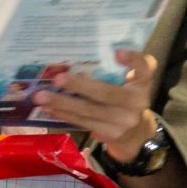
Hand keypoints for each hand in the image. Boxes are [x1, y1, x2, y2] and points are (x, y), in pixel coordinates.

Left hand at [34, 49, 161, 162]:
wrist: (136, 135)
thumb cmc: (128, 99)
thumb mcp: (133, 82)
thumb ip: (122, 67)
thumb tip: (90, 54)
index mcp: (142, 85)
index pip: (145, 69)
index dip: (133, 60)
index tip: (117, 52)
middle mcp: (136, 103)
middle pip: (107, 93)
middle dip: (80, 86)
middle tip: (57, 79)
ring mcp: (122, 122)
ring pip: (89, 112)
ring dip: (62, 104)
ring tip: (41, 96)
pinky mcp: (108, 134)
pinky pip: (82, 122)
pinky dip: (64, 115)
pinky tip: (49, 108)